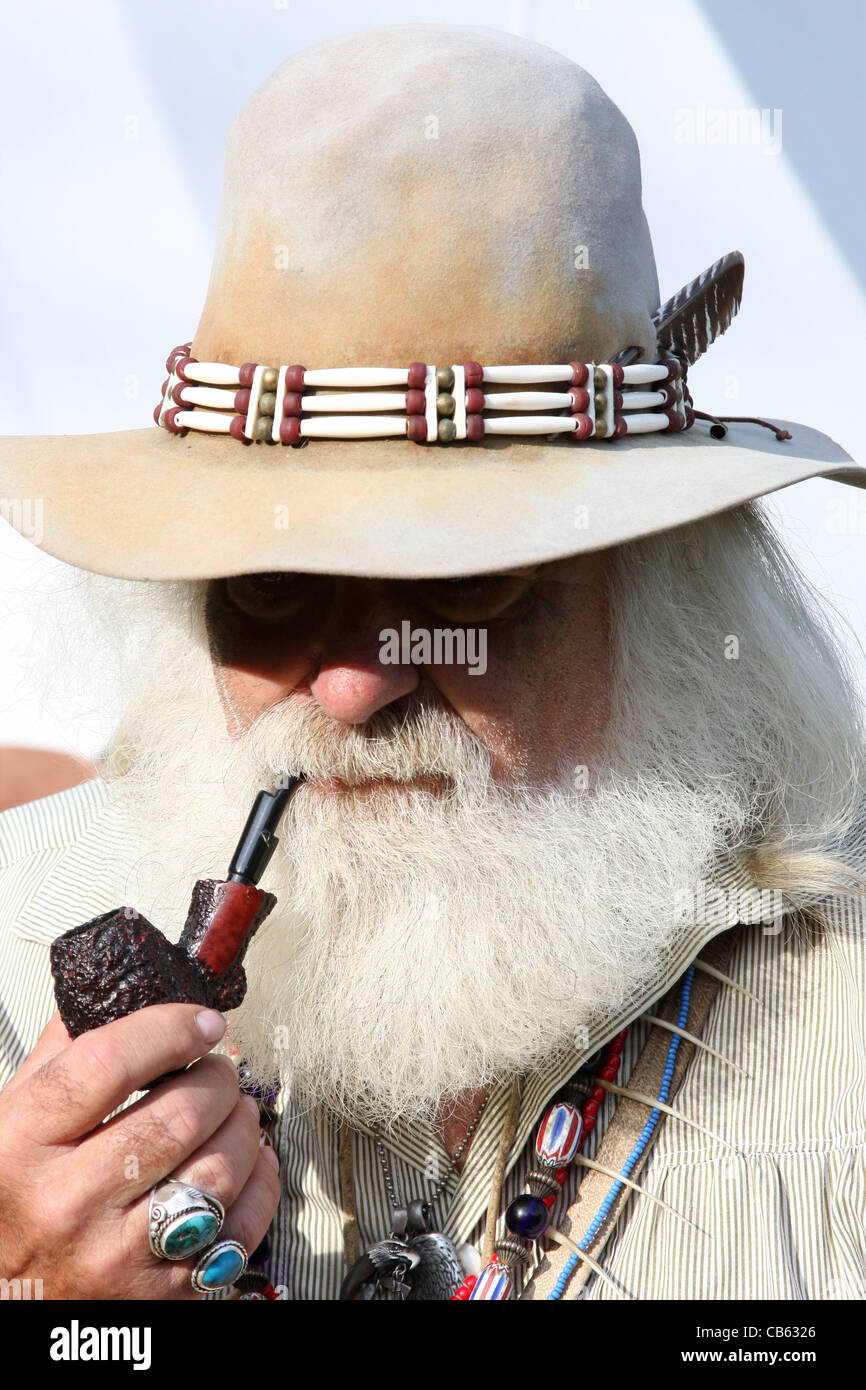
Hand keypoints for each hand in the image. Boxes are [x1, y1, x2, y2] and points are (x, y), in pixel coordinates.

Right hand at [0, 1004, 280, 1298]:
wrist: (7, 1301)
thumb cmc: (12, 1206)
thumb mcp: (10, 1122)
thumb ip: (61, 1056)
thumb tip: (114, 993)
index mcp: (22, 1147)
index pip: (109, 1064)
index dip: (169, 1029)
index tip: (200, 1022)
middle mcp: (67, 1203)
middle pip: (177, 1115)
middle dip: (217, 1078)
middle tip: (218, 1069)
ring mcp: (115, 1254)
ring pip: (217, 1168)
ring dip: (243, 1125)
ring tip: (234, 1111)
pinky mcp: (159, 1293)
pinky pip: (239, 1227)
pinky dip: (261, 1182)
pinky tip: (250, 1162)